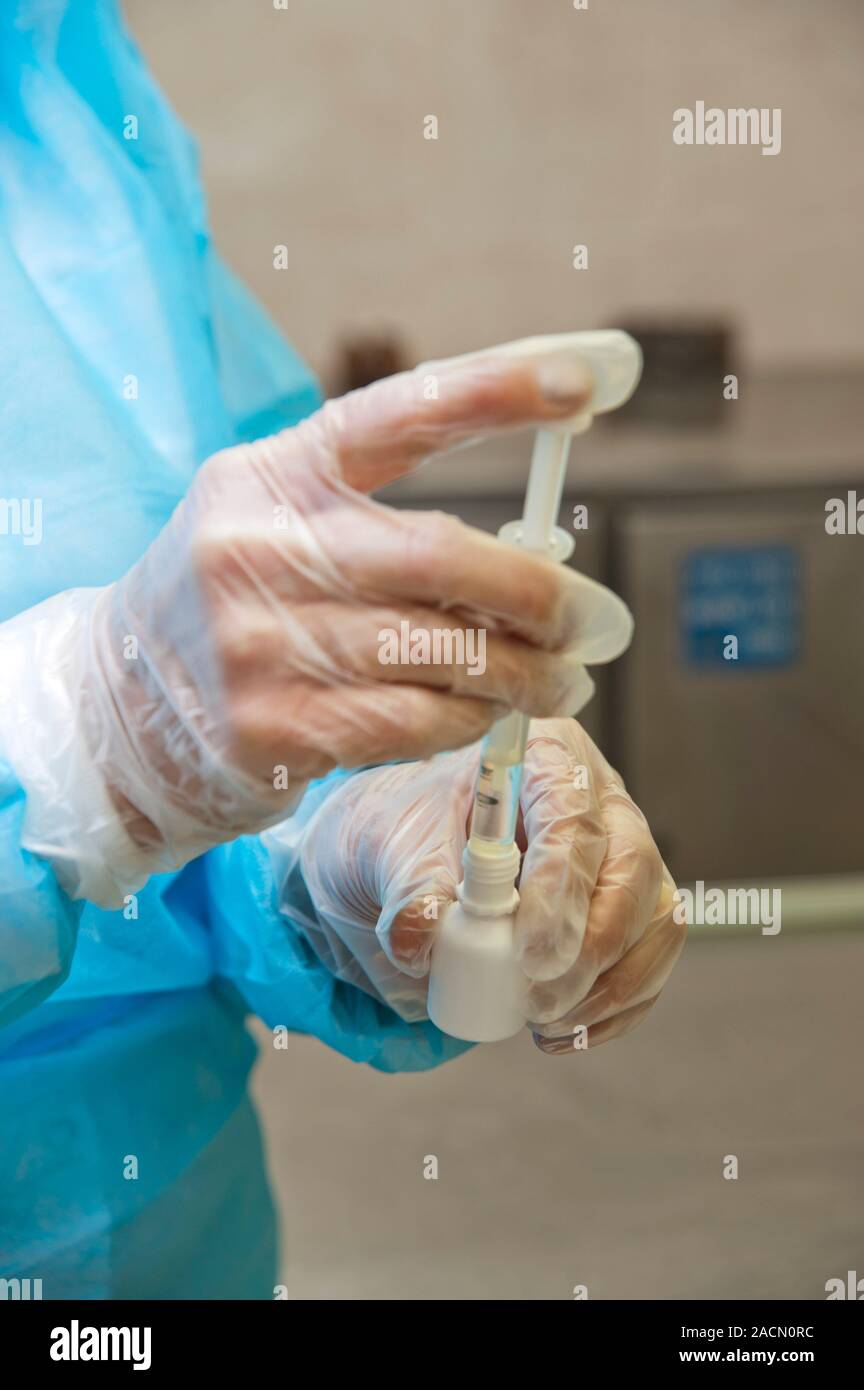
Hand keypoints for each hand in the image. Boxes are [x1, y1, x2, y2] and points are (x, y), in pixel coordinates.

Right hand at [2, 345, 633, 904]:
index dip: (501, 389)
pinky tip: (488, 719)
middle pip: (444, 557)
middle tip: (599, 622)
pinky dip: (469, 722)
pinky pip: (411, 723)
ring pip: (442, 655)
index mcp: (273, 473)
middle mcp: (260, 546)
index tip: (590, 380)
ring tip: (564, 683)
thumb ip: (384, 525)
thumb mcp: (277, 526)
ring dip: (527, 676)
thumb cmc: (234, 602)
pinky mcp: (270, 726)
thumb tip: (531, 556)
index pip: (401, 412)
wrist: (120, 705)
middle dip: (543, 596)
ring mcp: (259, 640)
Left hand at [266, 719, 684, 1045]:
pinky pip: (648, 965)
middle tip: (536, 1002)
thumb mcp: (385, 845)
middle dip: (593, 950)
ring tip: (542, 1023)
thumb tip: (423, 941)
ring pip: (657, 922)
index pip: (575, 819)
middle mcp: (599, 802)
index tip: (531, 957)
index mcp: (544, 758)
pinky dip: (614, 1011)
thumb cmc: (403, 832)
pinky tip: (562, 1033)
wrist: (402, 860)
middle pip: (634, 872)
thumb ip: (407, 888)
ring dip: (611, 988)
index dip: (563, 892)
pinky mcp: (630, 915)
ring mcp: (622, 859)